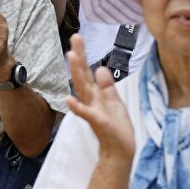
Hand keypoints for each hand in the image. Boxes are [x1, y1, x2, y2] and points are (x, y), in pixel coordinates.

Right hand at [66, 34, 133, 160]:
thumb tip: (100, 68)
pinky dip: (77, 107)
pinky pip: (86, 113)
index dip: (83, 55)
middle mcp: (91, 100)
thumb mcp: (114, 102)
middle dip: (79, 58)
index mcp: (96, 95)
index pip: (87, 71)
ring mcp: (93, 111)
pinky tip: (69, 98)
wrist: (120, 151)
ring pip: (83, 89)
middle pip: (82, 76)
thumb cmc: (116, 127)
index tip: (77, 37)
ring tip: (72, 56)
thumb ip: (106, 86)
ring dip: (77, 74)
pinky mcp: (98, 122)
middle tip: (74, 39)